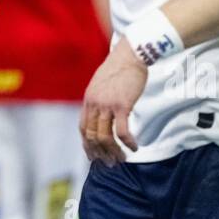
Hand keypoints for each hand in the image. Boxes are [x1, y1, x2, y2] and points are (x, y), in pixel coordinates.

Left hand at [80, 41, 147, 164]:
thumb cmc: (120, 68)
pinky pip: (122, 131)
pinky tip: (134, 148)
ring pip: (105, 137)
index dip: (87, 145)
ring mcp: (107, 105)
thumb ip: (99, 98)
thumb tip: (101, 112)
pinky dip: (128, 143)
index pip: (83, 128)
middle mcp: (94, 103)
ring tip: (122, 159)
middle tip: (110, 163)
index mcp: (88, 99)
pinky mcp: (122, 105)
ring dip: (113, 151)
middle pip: (92, 136)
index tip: (95, 156)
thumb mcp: (101, 83)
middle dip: (100, 153)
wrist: (131, 54)